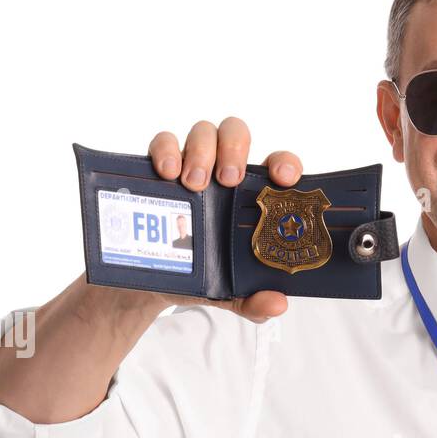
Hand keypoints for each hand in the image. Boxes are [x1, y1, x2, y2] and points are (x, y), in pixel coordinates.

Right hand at [148, 118, 298, 323]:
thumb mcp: (229, 294)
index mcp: (251, 198)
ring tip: (193, 184)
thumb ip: (253, 301)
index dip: (284, 163)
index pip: (276, 166)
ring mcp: (191, 167)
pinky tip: (166, 174)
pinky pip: (162, 143)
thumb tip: (277, 304)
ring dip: (199, 151)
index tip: (283, 177)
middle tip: (227, 180)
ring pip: (202, 132)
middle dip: (234, 149)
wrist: (152, 283)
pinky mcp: (158, 169)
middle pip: (235, 134)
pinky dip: (164, 150)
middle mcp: (224, 175)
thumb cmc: (201, 276)